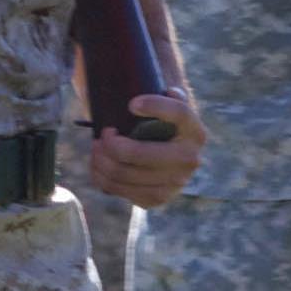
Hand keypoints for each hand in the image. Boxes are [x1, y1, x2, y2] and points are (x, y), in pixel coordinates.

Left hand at [82, 92, 204, 210]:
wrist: (172, 157)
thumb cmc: (163, 125)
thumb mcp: (170, 107)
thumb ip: (169, 96)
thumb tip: (169, 91)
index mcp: (195, 131)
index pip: (178, 113)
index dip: (155, 106)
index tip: (131, 104)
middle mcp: (190, 159)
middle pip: (141, 152)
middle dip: (112, 144)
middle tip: (103, 133)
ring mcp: (175, 183)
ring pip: (125, 173)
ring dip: (101, 160)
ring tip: (95, 147)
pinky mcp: (157, 199)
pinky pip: (121, 190)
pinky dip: (102, 177)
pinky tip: (98, 166)